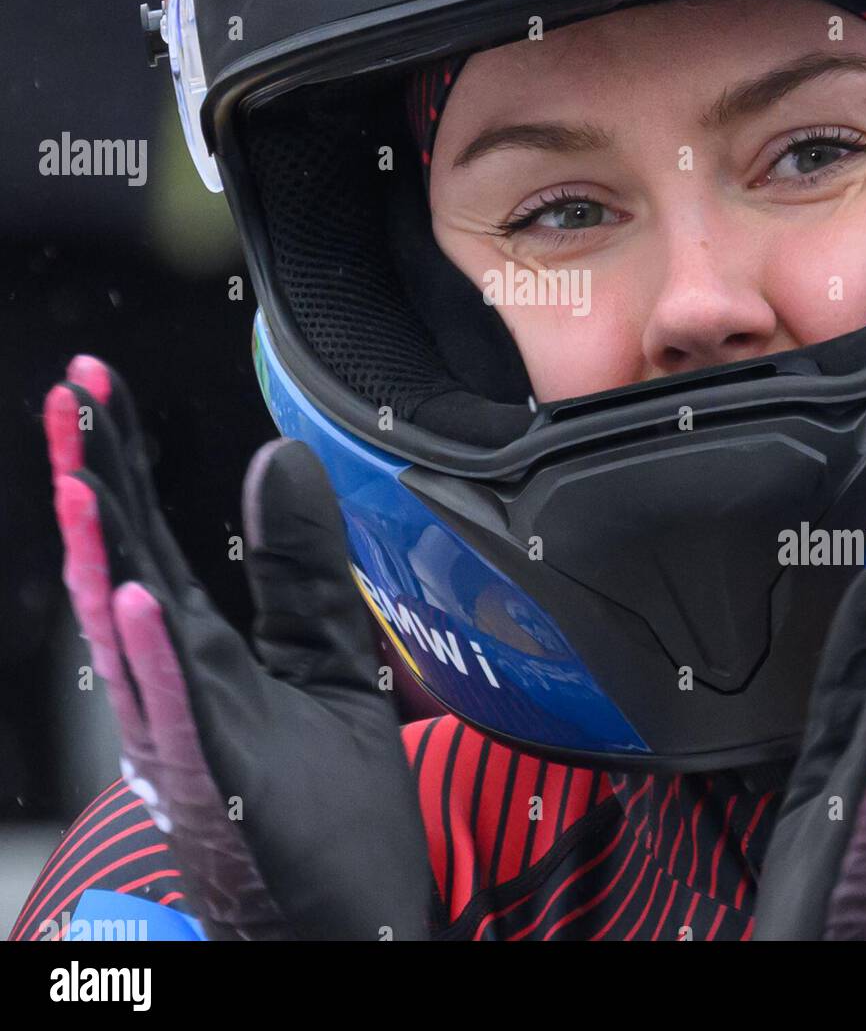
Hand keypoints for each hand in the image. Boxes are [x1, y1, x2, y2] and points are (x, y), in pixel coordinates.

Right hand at [44, 355, 431, 940]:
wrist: (357, 920)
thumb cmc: (330, 802)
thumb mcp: (329, 654)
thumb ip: (301, 562)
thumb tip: (279, 452)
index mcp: (194, 652)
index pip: (147, 537)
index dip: (118, 460)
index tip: (94, 382)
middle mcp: (172, 689)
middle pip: (119, 569)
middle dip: (93, 481)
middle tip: (71, 394)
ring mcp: (183, 740)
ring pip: (124, 639)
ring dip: (101, 557)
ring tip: (84, 479)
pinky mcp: (215, 787)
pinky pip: (175, 715)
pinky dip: (152, 658)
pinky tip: (138, 596)